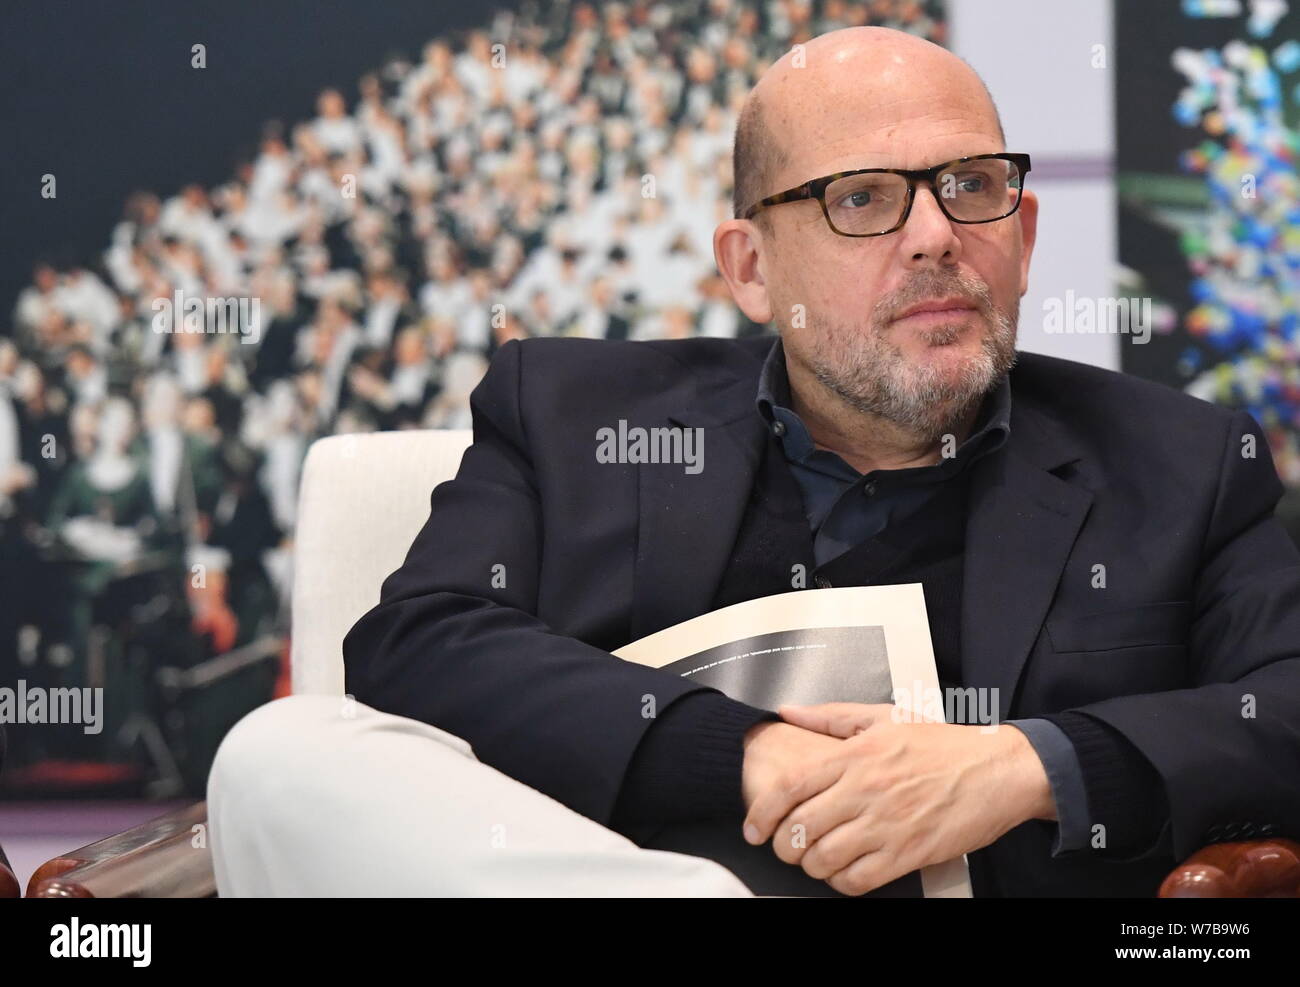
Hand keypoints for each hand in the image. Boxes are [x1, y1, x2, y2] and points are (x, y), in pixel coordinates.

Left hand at [745, 702, 1054, 895]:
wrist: (1000, 769)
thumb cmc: (945, 744)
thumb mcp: (884, 717)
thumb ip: (830, 716)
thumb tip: (789, 711)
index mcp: (857, 755)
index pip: (791, 786)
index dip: (763, 811)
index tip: (753, 828)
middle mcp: (867, 790)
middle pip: (801, 827)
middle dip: (783, 845)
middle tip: (785, 847)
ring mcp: (888, 823)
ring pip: (826, 858)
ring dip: (812, 865)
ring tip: (816, 859)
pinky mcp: (910, 852)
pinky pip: (860, 880)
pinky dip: (843, 882)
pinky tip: (845, 872)